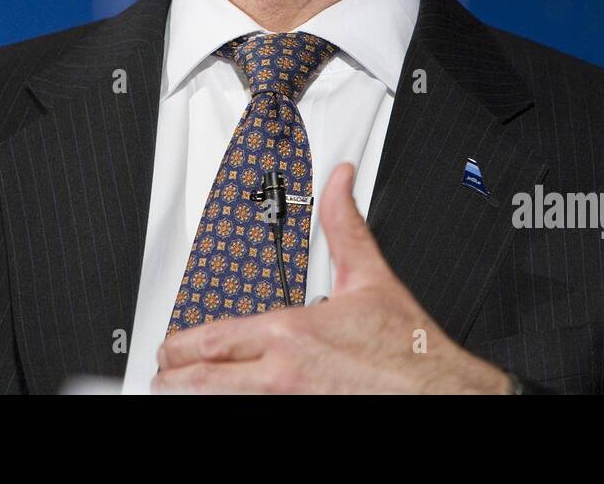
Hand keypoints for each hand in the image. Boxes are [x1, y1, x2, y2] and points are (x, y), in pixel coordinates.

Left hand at [153, 162, 509, 393]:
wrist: (439, 393)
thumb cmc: (408, 349)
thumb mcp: (370, 276)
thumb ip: (344, 225)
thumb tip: (338, 182)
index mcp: (290, 333)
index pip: (213, 340)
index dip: (181, 345)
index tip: (170, 346)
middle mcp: (282, 376)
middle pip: (203, 379)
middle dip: (175, 377)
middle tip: (164, 373)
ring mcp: (288, 406)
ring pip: (219, 404)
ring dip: (195, 398)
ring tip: (180, 393)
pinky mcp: (300, 421)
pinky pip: (250, 418)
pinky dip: (229, 410)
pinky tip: (223, 405)